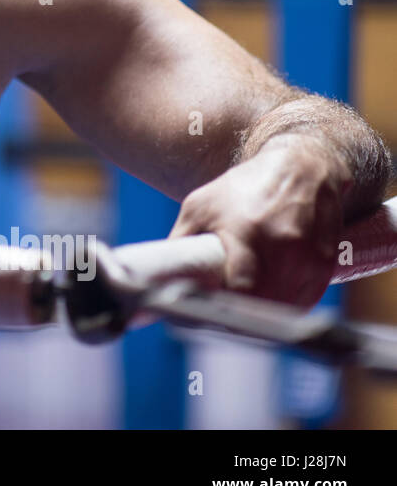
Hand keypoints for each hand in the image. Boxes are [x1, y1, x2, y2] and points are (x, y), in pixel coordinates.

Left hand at [167, 137, 343, 306]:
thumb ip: (181, 239)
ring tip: (247, 312)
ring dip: (267, 315)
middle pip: (265, 302)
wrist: (298, 168)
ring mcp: (308, 253)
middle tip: (225, 317)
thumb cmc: (241, 188)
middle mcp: (281, 243)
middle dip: (244, 315)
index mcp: (244, 230)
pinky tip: (272, 301)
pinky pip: (306, 298)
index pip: (241, 288)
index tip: (210, 315)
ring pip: (287, 306)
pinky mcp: (326, 261)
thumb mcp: (200, 205)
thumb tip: (160, 273)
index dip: (226, 309)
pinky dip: (288, 305)